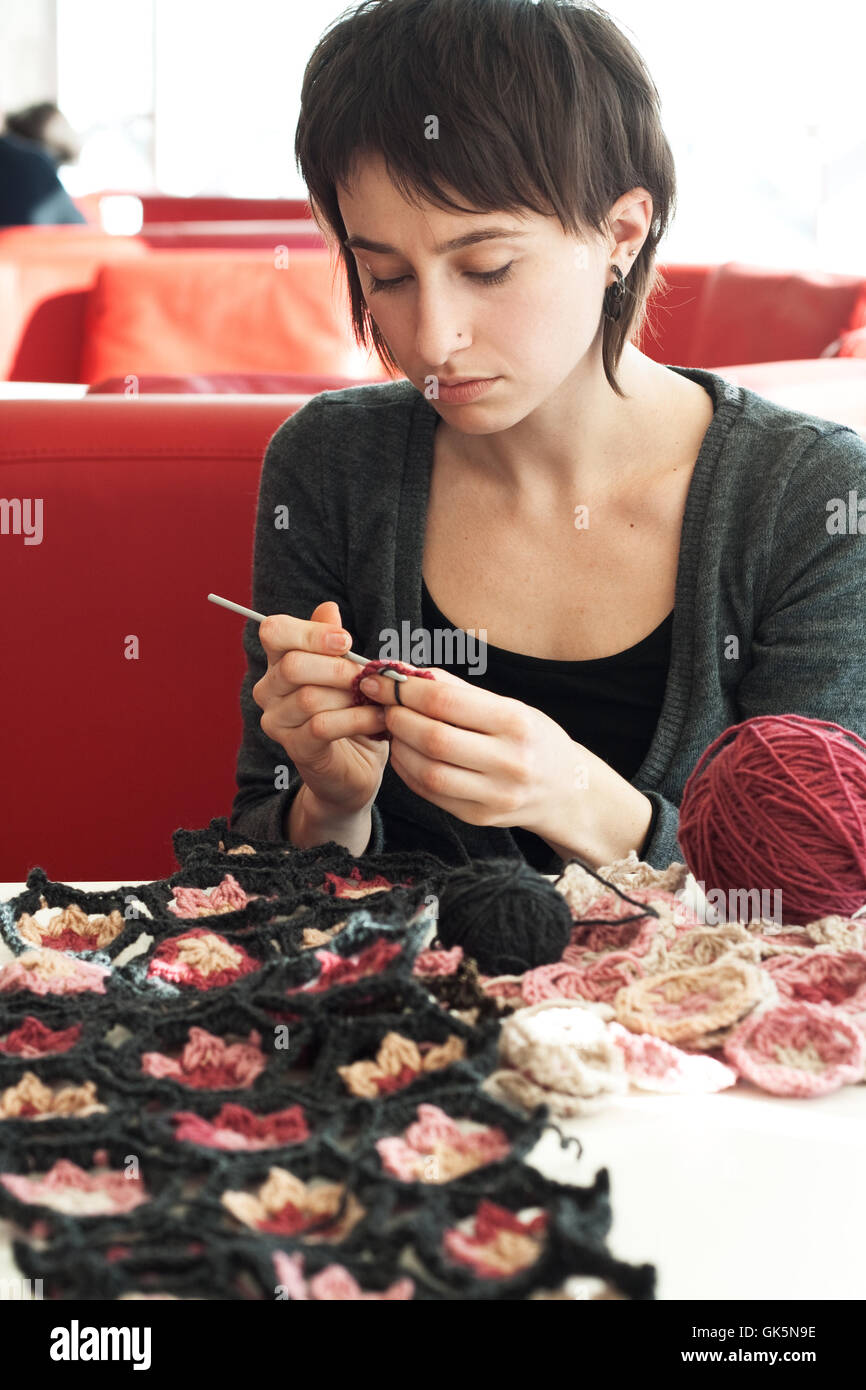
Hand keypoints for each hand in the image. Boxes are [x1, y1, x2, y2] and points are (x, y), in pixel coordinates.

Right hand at [253, 600, 389, 816]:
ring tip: (379, 700)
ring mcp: (278, 721)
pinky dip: (357, 719)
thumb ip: (334, 642)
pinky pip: (323, 726)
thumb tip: (328, 607)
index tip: (346, 642)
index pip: (274, 631)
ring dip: (352, 696)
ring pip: (309, 697)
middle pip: (293, 665)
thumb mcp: (348, 672)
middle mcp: (269, 689)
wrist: (356, 767)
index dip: (309, 631)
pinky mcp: (296, 748)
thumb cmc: (351, 711)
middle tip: (368, 675)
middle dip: (337, 668)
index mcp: (280, 661)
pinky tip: (378, 719)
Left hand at [357, 663, 586, 832]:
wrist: (568, 791)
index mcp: (515, 722)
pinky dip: (408, 770)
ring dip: (399, 746)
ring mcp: (494, 795)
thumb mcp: (509, 706)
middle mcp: (509, 761)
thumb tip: (407, 672)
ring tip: (394, 728)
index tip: (381, 679)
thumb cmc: (532, 739)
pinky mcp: (480, 817)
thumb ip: (457, 690)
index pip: (445, 701)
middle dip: (397, 716)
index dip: (404, 689)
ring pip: (427, 770)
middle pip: (432, 738)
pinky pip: (430, 793)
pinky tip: (405, 753)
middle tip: (383, 704)